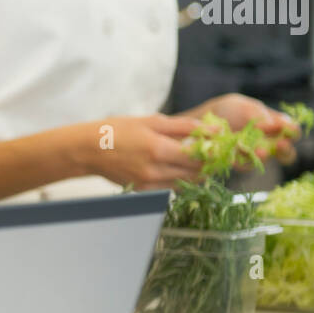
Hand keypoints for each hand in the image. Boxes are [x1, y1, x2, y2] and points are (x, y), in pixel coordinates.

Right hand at [76, 114, 205, 189]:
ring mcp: (150, 184)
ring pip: (187, 182)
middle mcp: (156, 171)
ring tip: (198, 159)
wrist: (88, 150)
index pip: (200, 157)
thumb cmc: (117, 130)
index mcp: (159, 149)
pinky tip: (178, 167)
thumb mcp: (151, 120)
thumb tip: (213, 129)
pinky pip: (172, 187)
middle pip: (196, 172)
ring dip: (197, 172)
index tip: (225, 146)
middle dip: (210, 163)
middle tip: (217, 153)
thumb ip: (184, 126)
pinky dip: (181, 178)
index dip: (217, 153)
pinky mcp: (145, 192)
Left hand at [185, 93, 298, 163]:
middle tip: (281, 145)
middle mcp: (266, 144)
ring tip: (260, 150)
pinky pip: (242, 165)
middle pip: (286, 153)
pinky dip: (241, 159)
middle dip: (285, 150)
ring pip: (263, 160)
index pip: (291, 132)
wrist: (197, 123)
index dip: (292, 131)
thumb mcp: (239, 105)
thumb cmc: (224, 112)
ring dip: (263, 156)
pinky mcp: (235, 165)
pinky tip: (237, 153)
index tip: (288, 130)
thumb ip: (256, 112)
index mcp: (273, 127)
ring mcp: (251, 156)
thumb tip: (273, 125)